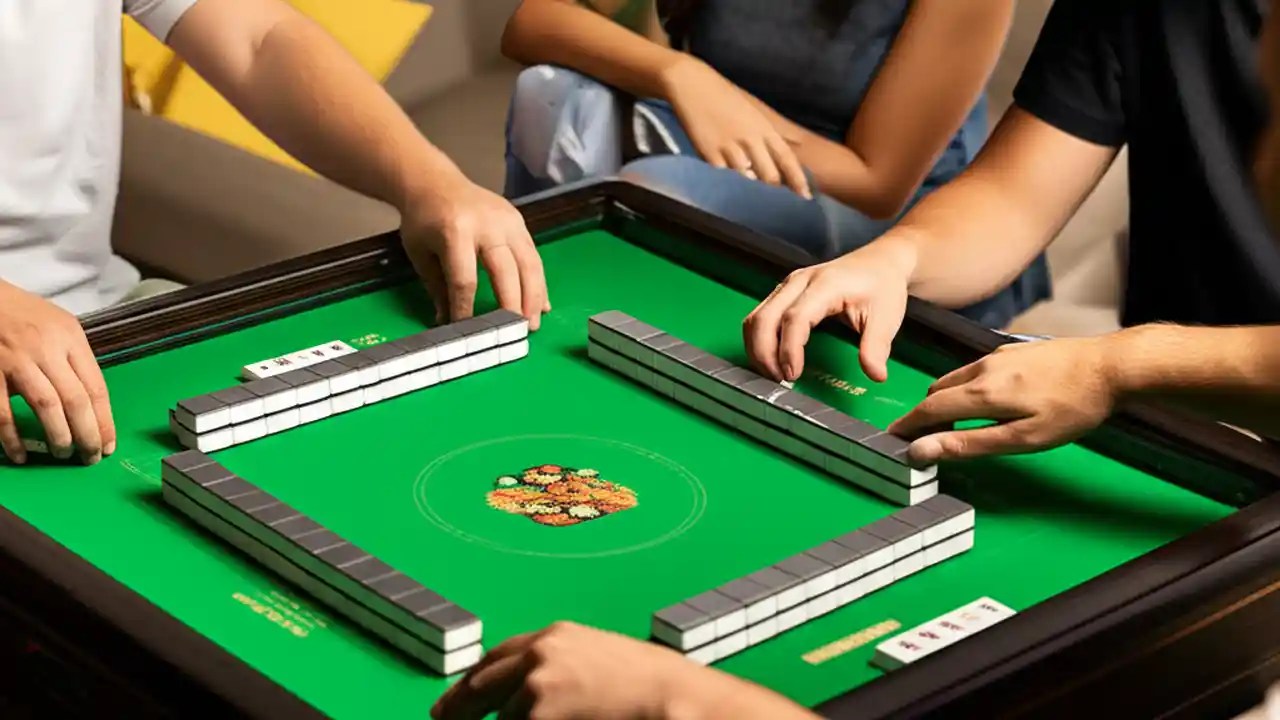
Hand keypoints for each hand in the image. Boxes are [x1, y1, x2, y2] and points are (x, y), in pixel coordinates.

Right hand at [0, 282, 113, 464]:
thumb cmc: (26, 315)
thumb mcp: (62, 327)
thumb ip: (76, 360)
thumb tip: (92, 403)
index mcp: (71, 339)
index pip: (96, 387)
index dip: (105, 421)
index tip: (108, 445)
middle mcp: (46, 349)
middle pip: (75, 400)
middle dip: (87, 434)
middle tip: (90, 457)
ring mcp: (16, 361)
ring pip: (46, 406)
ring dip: (58, 436)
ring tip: (63, 454)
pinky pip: (3, 412)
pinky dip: (12, 437)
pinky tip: (20, 454)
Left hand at [399, 177, 549, 329]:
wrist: (435, 182)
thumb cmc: (423, 221)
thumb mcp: (421, 254)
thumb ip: (437, 288)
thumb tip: (448, 324)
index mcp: (455, 232)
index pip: (465, 279)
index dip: (467, 309)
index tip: (469, 331)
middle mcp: (487, 225)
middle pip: (505, 271)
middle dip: (512, 305)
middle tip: (518, 332)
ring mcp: (507, 221)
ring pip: (529, 263)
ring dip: (534, 296)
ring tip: (533, 323)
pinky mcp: (519, 220)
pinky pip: (533, 255)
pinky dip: (538, 282)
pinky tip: (542, 304)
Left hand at [432, 622, 704, 719]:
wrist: (672, 698)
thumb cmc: (653, 687)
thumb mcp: (601, 661)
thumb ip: (564, 669)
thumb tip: (528, 694)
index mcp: (555, 636)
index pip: (500, 657)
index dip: (477, 679)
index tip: (457, 698)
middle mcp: (538, 655)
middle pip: (480, 682)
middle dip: (457, 706)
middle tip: (440, 719)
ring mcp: (535, 687)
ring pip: (503, 719)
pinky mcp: (534, 716)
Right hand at [660, 57, 810, 197]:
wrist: (693, 83)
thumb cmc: (723, 98)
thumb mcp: (751, 115)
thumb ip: (763, 138)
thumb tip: (772, 162)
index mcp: (764, 129)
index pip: (787, 159)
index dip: (798, 180)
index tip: (806, 197)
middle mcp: (751, 139)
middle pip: (770, 176)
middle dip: (774, 193)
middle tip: (776, 206)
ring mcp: (729, 147)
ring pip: (747, 180)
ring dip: (750, 194)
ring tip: (751, 204)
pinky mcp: (708, 153)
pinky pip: (722, 178)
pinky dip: (727, 187)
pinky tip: (727, 193)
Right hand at [743, 240, 913, 383]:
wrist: (881, 261)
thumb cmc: (882, 284)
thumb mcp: (887, 317)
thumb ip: (876, 347)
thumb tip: (875, 375)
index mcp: (825, 285)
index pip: (794, 318)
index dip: (789, 350)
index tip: (792, 375)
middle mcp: (800, 282)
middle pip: (765, 318)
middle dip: (764, 353)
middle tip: (778, 380)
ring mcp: (789, 286)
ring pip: (756, 317)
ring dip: (758, 348)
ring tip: (773, 373)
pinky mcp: (785, 292)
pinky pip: (761, 316)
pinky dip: (759, 340)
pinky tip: (772, 358)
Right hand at [888, 337, 1120, 463]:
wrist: (1113, 366)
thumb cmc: (1073, 409)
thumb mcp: (1022, 438)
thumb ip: (968, 443)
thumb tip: (921, 450)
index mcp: (981, 393)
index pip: (928, 409)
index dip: (907, 426)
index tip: (892, 439)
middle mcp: (982, 370)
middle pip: (937, 392)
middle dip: (926, 415)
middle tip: (928, 438)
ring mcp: (998, 356)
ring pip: (956, 379)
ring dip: (947, 400)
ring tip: (957, 423)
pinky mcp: (1014, 351)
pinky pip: (976, 371)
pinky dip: (967, 388)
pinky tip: (989, 401)